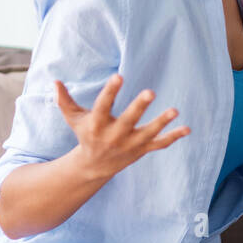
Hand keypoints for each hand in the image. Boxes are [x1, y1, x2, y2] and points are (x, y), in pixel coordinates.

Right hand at [54, 74, 189, 180]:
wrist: (93, 166)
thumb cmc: (85, 135)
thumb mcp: (73, 119)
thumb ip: (65, 101)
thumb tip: (55, 81)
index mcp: (96, 125)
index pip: (103, 107)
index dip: (110, 92)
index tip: (118, 76)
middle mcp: (114, 136)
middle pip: (128, 120)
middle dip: (138, 107)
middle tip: (150, 92)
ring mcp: (129, 144)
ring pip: (148, 133)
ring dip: (161, 123)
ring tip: (175, 110)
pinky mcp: (141, 150)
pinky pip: (160, 144)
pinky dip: (173, 137)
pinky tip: (187, 129)